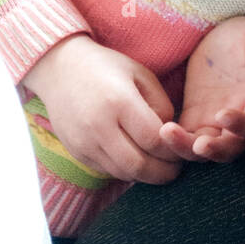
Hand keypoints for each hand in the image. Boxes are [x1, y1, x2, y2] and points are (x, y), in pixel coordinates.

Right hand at [24, 34, 181, 184]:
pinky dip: (125, 171)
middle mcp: (98, 125)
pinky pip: (107, 170)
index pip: (153, 139)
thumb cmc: (107, 67)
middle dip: (163, 173)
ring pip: (122, 172)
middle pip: (138, 165)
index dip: (173, 151)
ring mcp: (84, 142)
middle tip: (176, 170)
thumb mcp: (141, 75)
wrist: (60, 69)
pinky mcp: (76, 151)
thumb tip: (169, 137)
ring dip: (145, 176)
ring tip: (160, 167)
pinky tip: (137, 161)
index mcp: (119, 101)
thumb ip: (161, 105)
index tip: (184, 151)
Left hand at [160, 16, 244, 163]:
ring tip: (166, 133)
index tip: (223, 114)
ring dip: (187, 149)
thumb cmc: (244, 35)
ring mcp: (215, 123)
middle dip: (216, 151)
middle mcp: (239, 120)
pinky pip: (184, 140)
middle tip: (199, 145)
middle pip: (232, 149)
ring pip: (204, 150)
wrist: (222, 41)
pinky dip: (173, 143)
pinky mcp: (194, 120)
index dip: (243, 125)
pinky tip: (159, 129)